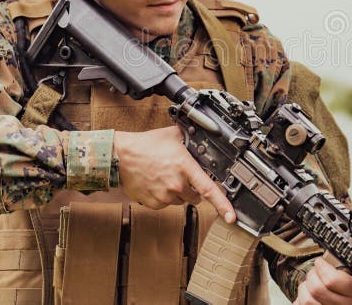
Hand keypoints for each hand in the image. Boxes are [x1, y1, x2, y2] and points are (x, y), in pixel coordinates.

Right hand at [113, 127, 234, 222]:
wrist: (120, 156)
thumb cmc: (144, 145)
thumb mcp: (173, 135)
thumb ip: (190, 137)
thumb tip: (203, 134)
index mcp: (184, 167)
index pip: (209, 189)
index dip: (223, 205)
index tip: (231, 217)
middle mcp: (176, 185)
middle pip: (196, 196)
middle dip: (193, 188)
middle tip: (181, 174)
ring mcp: (164, 196)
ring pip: (181, 200)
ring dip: (178, 192)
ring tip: (165, 175)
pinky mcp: (153, 204)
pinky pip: (166, 204)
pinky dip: (164, 196)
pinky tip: (157, 182)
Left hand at [294, 257, 351, 304]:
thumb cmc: (349, 294)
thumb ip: (343, 271)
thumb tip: (326, 259)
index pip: (332, 280)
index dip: (322, 267)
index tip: (320, 262)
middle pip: (316, 288)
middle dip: (312, 275)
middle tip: (315, 272)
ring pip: (306, 299)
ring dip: (305, 288)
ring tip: (311, 285)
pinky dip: (300, 299)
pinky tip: (308, 296)